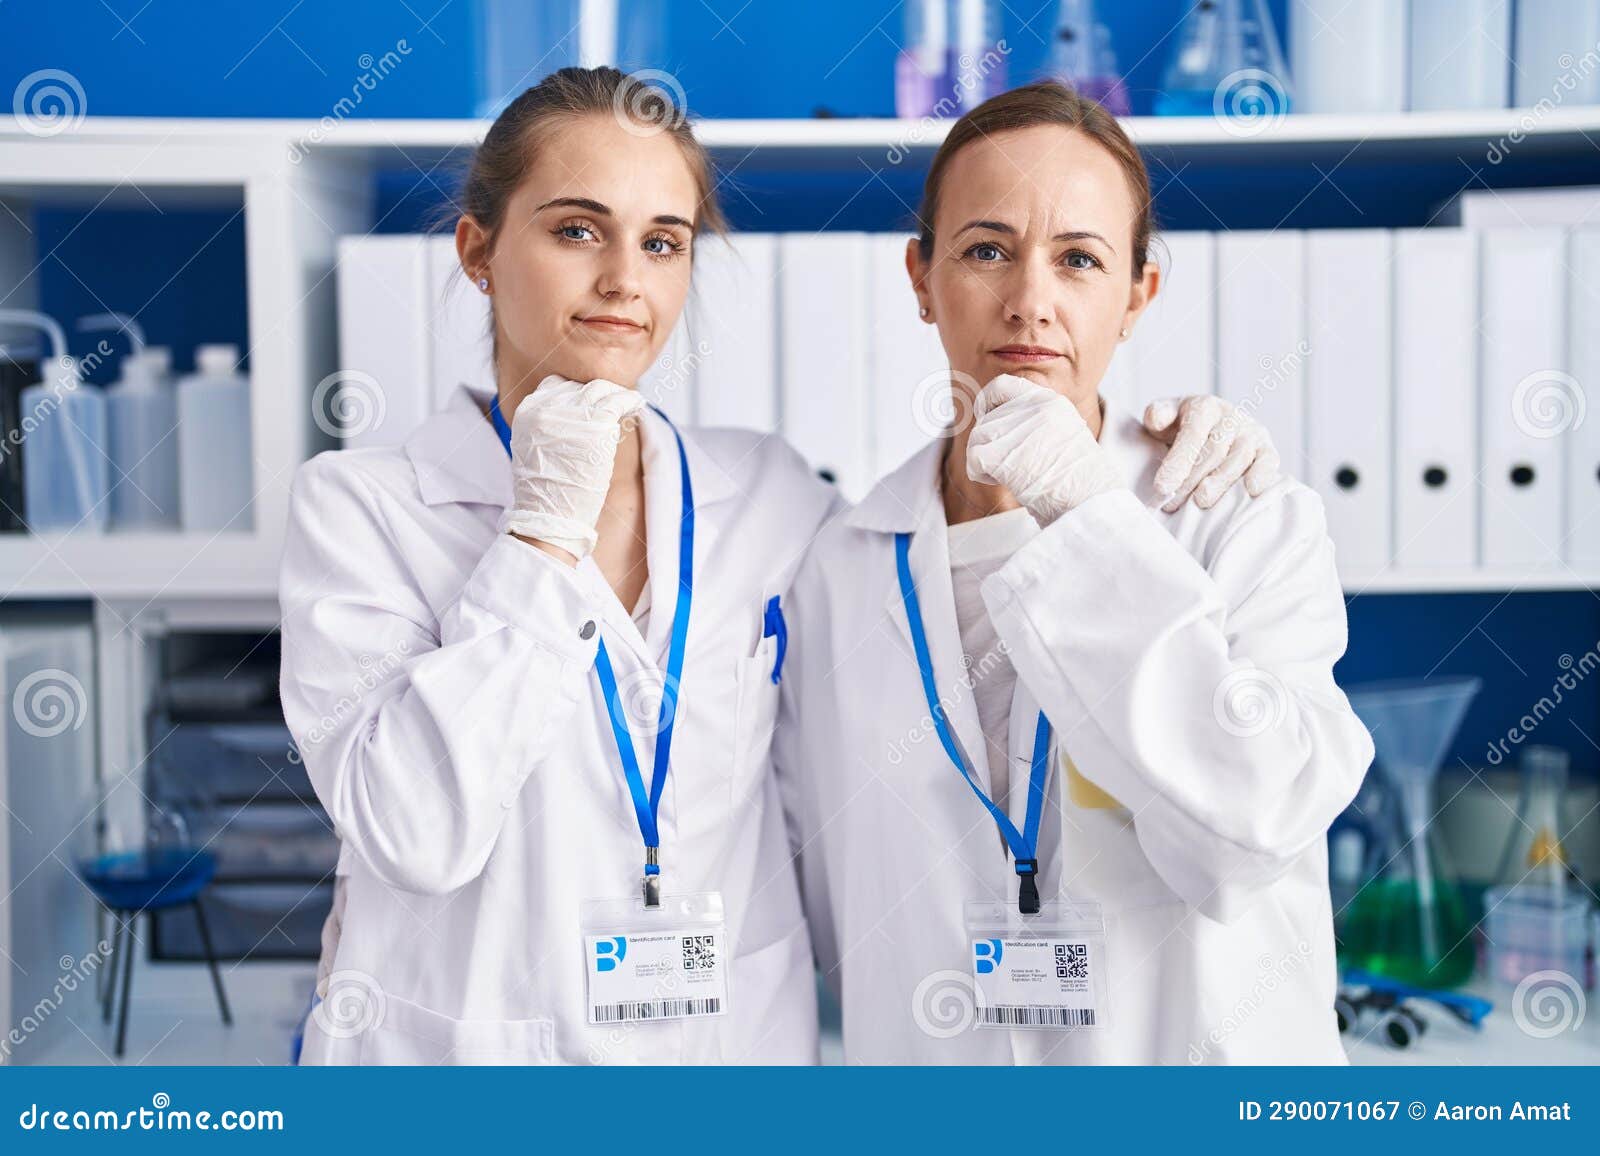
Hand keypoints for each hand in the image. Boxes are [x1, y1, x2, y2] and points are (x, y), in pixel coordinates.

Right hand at [503, 375, 644, 560]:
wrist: (550, 515)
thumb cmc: (544, 493)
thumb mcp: (531, 450)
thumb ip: (546, 427)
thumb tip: (570, 417)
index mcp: (527, 412)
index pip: (554, 384)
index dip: (573, 392)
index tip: (588, 401)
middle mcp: (547, 407)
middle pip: (578, 386)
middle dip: (596, 393)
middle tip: (612, 401)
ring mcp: (573, 414)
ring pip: (600, 389)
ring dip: (616, 394)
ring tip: (629, 401)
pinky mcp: (597, 424)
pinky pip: (618, 401)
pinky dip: (631, 400)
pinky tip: (638, 403)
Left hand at [966, 374, 1120, 524]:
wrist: (1089, 502)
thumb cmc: (1081, 480)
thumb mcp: (1065, 433)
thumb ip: (1035, 420)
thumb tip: (1001, 421)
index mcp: (1050, 400)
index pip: (1002, 385)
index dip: (987, 402)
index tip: (986, 416)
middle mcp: (1031, 408)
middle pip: (986, 419)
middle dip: (992, 444)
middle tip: (1017, 465)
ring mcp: (1013, 429)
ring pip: (976, 439)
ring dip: (987, 461)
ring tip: (1017, 476)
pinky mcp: (998, 453)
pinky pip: (972, 459)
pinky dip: (981, 474)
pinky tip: (1005, 483)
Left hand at [1143, 396, 1280, 511]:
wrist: (1211, 427)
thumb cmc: (1182, 426)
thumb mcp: (1165, 416)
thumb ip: (1157, 415)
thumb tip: (1157, 418)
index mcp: (1205, 407)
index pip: (1192, 434)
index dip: (1178, 462)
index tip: (1162, 487)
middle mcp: (1231, 417)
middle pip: (1214, 451)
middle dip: (1191, 480)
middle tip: (1172, 503)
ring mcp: (1252, 432)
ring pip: (1239, 459)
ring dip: (1220, 483)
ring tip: (1200, 502)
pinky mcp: (1267, 449)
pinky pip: (1269, 461)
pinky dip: (1262, 475)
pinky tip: (1251, 491)